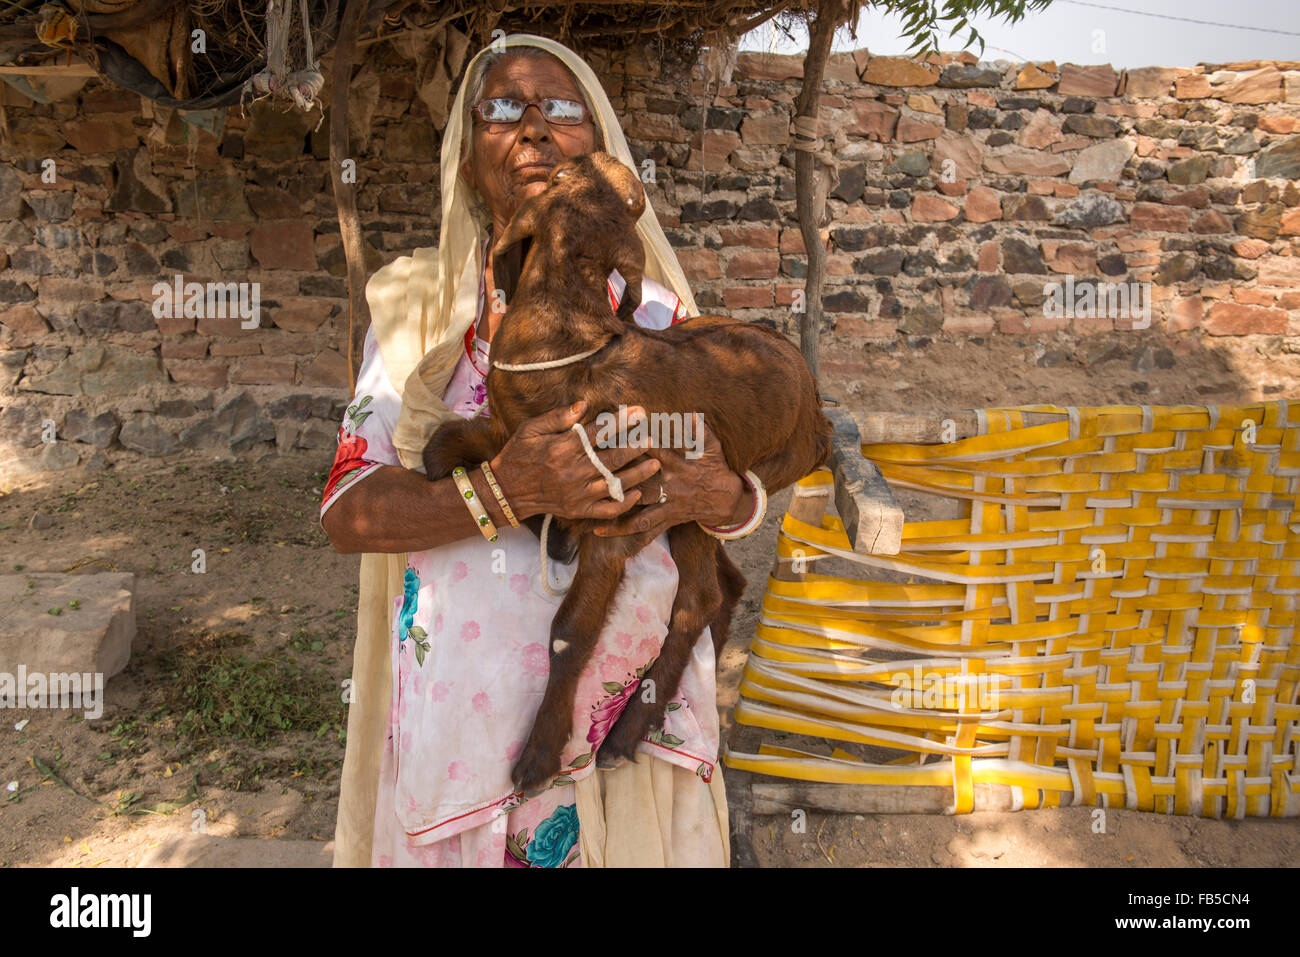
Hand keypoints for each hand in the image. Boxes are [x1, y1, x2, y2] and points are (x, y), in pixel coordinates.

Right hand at [488, 400, 662, 521]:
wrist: (506, 490)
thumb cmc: (519, 455)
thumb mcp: (531, 429)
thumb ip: (558, 417)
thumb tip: (584, 404)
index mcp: (564, 449)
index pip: (599, 432)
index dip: (622, 421)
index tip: (640, 411)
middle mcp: (574, 471)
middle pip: (613, 459)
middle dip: (636, 447)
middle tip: (652, 439)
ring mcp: (578, 494)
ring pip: (615, 485)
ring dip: (637, 475)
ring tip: (655, 465)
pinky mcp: (578, 510)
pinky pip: (606, 510)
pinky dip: (623, 504)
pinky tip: (636, 494)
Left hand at [590, 413, 746, 538]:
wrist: (726, 501)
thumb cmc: (716, 469)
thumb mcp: (713, 448)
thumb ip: (701, 431)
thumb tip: (690, 414)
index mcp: (680, 467)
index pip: (657, 453)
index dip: (640, 444)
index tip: (619, 436)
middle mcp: (671, 488)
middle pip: (642, 484)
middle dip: (620, 480)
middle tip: (595, 474)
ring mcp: (668, 507)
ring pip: (640, 513)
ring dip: (616, 513)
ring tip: (592, 512)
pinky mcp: (666, 520)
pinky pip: (644, 530)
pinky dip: (624, 533)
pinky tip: (601, 532)